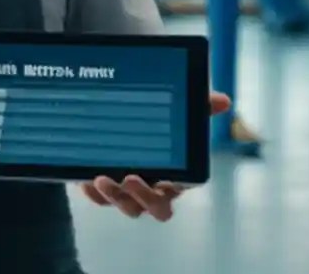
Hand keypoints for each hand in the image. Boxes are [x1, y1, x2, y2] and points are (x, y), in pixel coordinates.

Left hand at [79, 91, 231, 221]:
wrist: (128, 119)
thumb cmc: (164, 124)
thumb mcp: (180, 112)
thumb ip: (201, 106)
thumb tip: (224, 100)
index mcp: (174, 176)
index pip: (174, 193)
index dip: (168, 192)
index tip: (163, 180)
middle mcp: (151, 188)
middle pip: (151, 207)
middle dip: (141, 198)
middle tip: (130, 178)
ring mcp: (126, 190)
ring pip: (123, 204)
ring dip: (112, 195)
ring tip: (100, 178)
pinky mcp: (104, 186)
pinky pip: (98, 197)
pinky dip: (91, 191)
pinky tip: (85, 178)